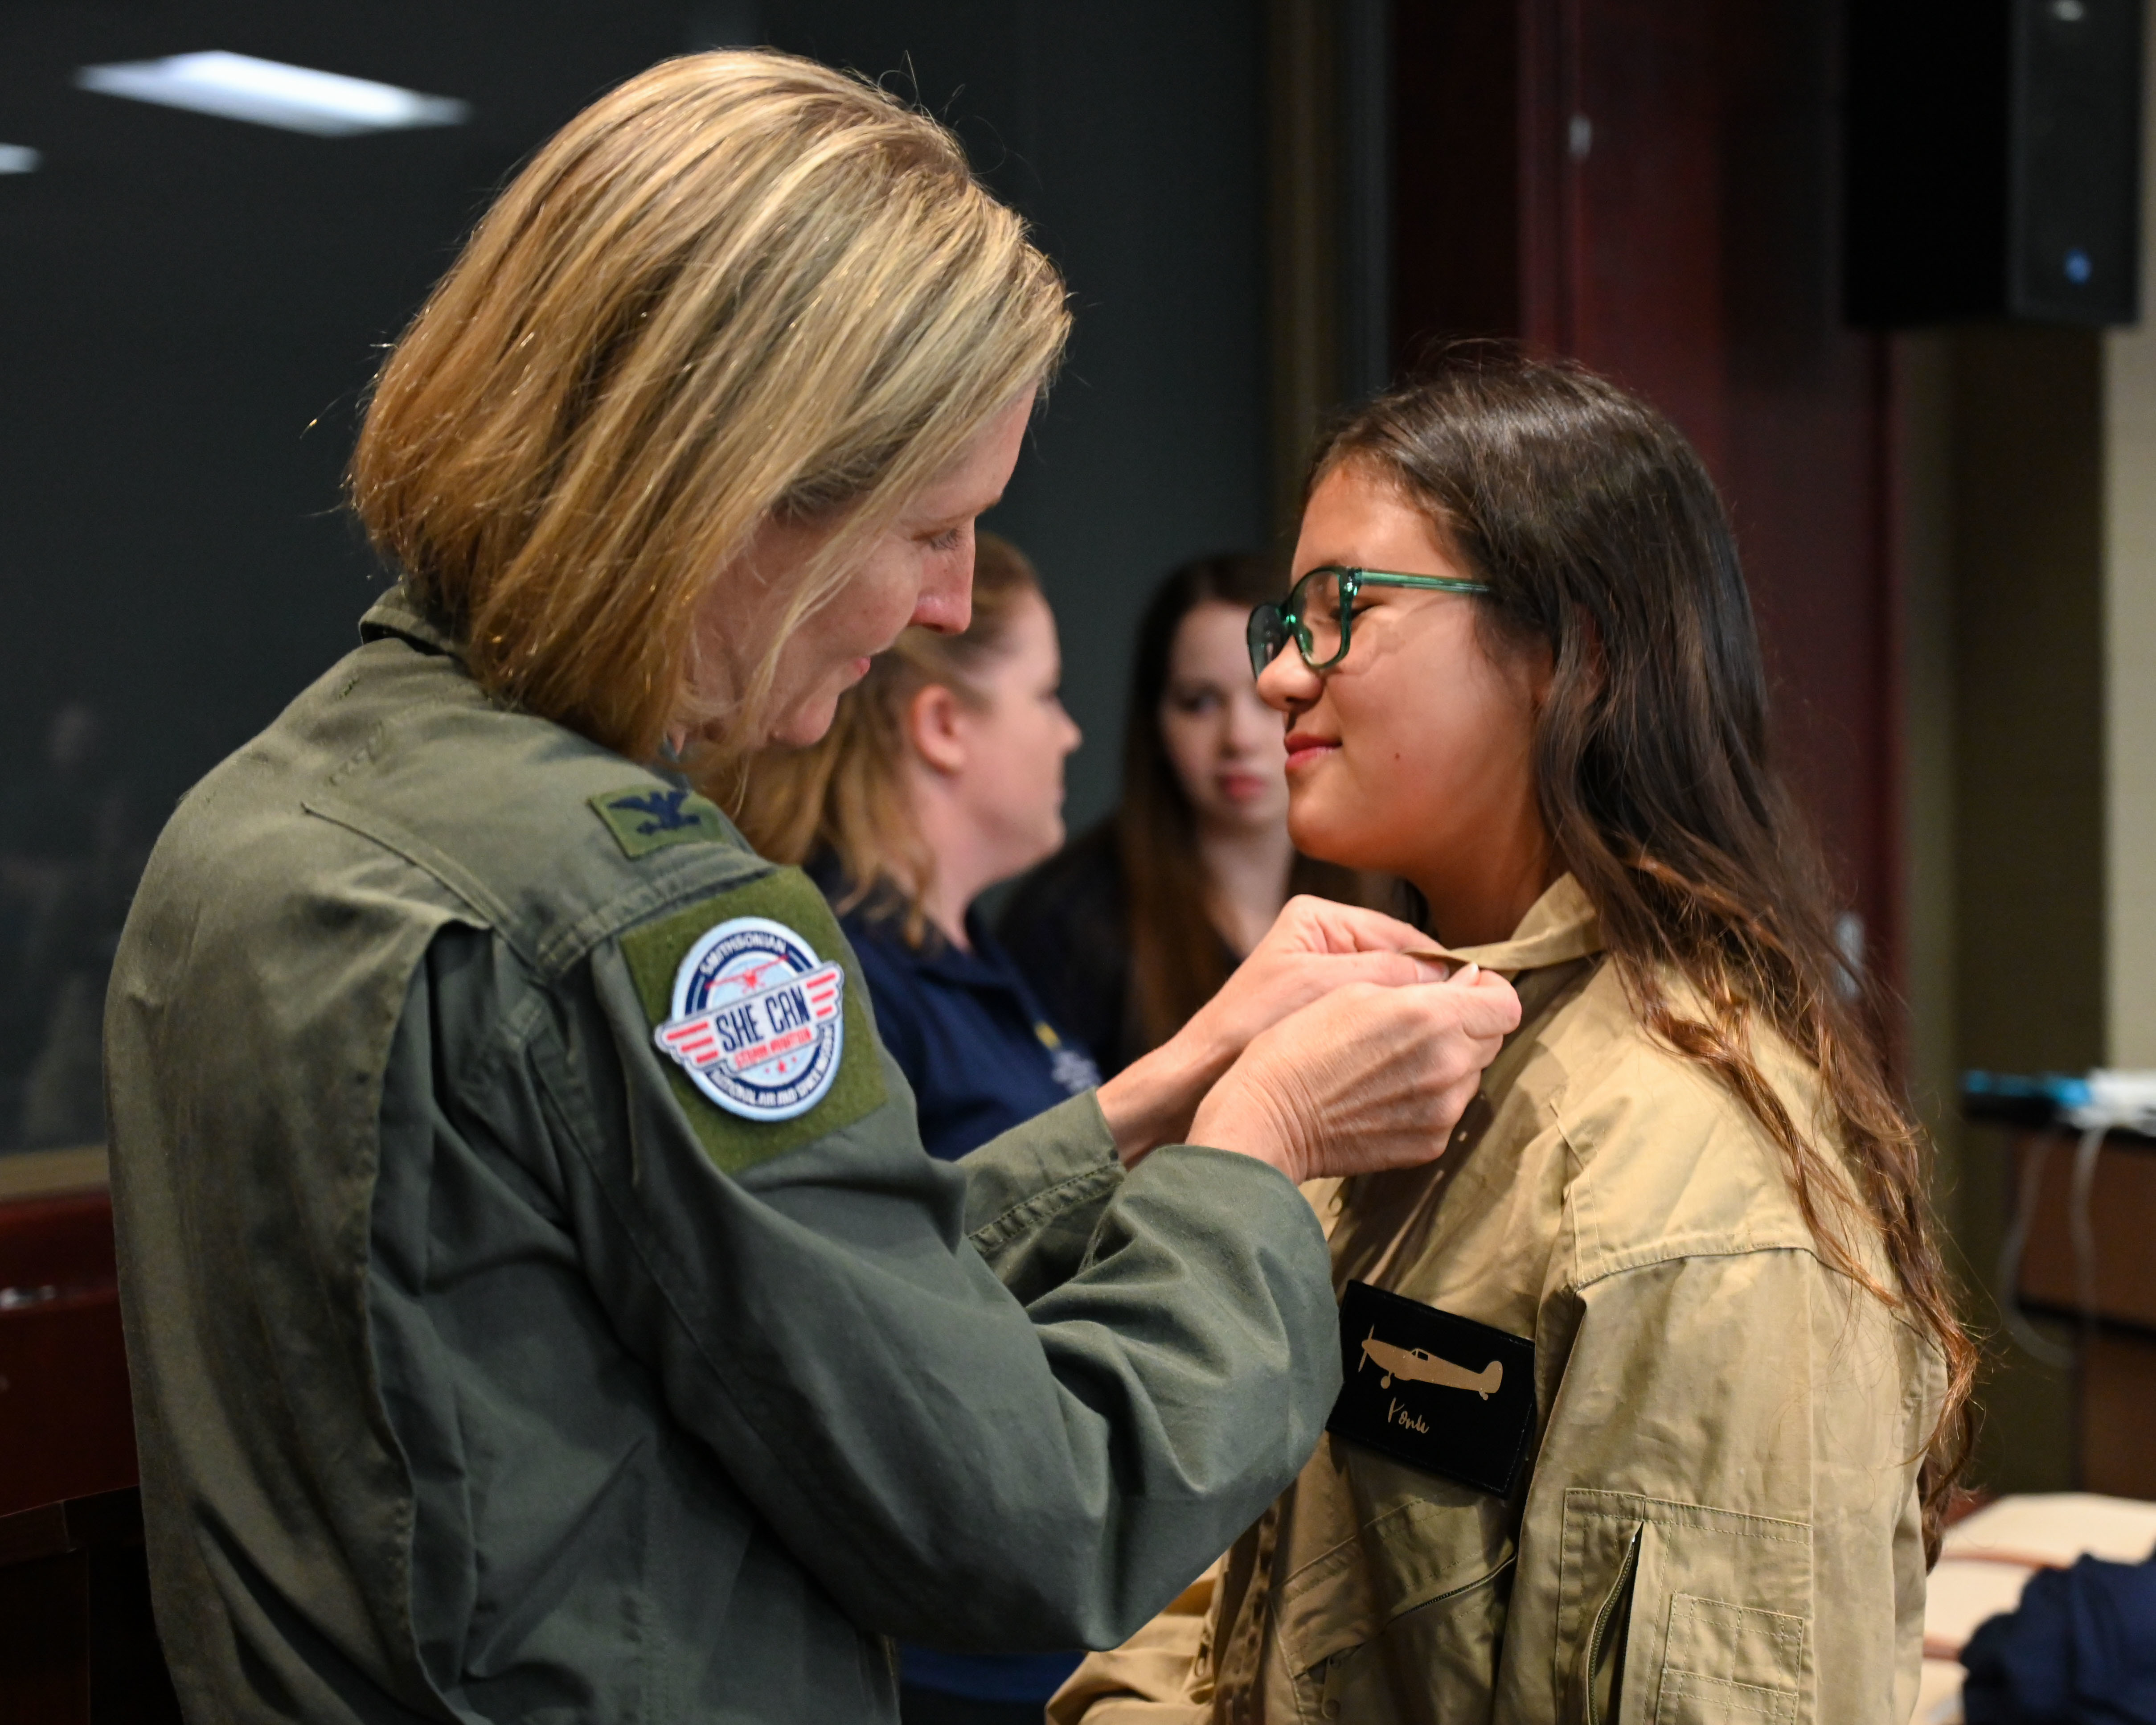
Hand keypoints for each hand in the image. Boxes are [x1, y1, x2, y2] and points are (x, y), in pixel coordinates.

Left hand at [1097, 896, 1456, 1163]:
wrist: (1199, 1076)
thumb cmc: (1253, 1024)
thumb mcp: (1327, 989)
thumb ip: (1393, 974)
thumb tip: (1465, 976)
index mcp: (1322, 920)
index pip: (1408, 940)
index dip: (1447, 973)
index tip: (1482, 1001)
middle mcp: (1327, 945)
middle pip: (1406, 970)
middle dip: (1432, 1000)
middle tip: (1464, 1032)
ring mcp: (1324, 982)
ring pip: (1395, 1003)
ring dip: (1415, 1026)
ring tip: (1440, 1052)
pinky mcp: (1321, 1020)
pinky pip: (1375, 1028)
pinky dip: (1392, 1045)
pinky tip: (1407, 1066)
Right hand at [1186, 966, 1520, 1183]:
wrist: (1267, 1119)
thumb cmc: (1299, 1044)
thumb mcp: (1355, 990)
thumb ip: (1421, 984)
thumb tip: (1468, 982)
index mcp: (1433, 1017)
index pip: (1506, 1002)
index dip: (1488, 990)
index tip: (1463, 988)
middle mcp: (1449, 1065)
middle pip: (1492, 1038)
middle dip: (1467, 1024)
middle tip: (1419, 1023)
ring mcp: (1442, 1110)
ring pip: (1472, 1075)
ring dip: (1449, 1061)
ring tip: (1394, 1060)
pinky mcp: (1429, 1143)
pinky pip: (1449, 1110)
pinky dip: (1430, 1097)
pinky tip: (1386, 1092)